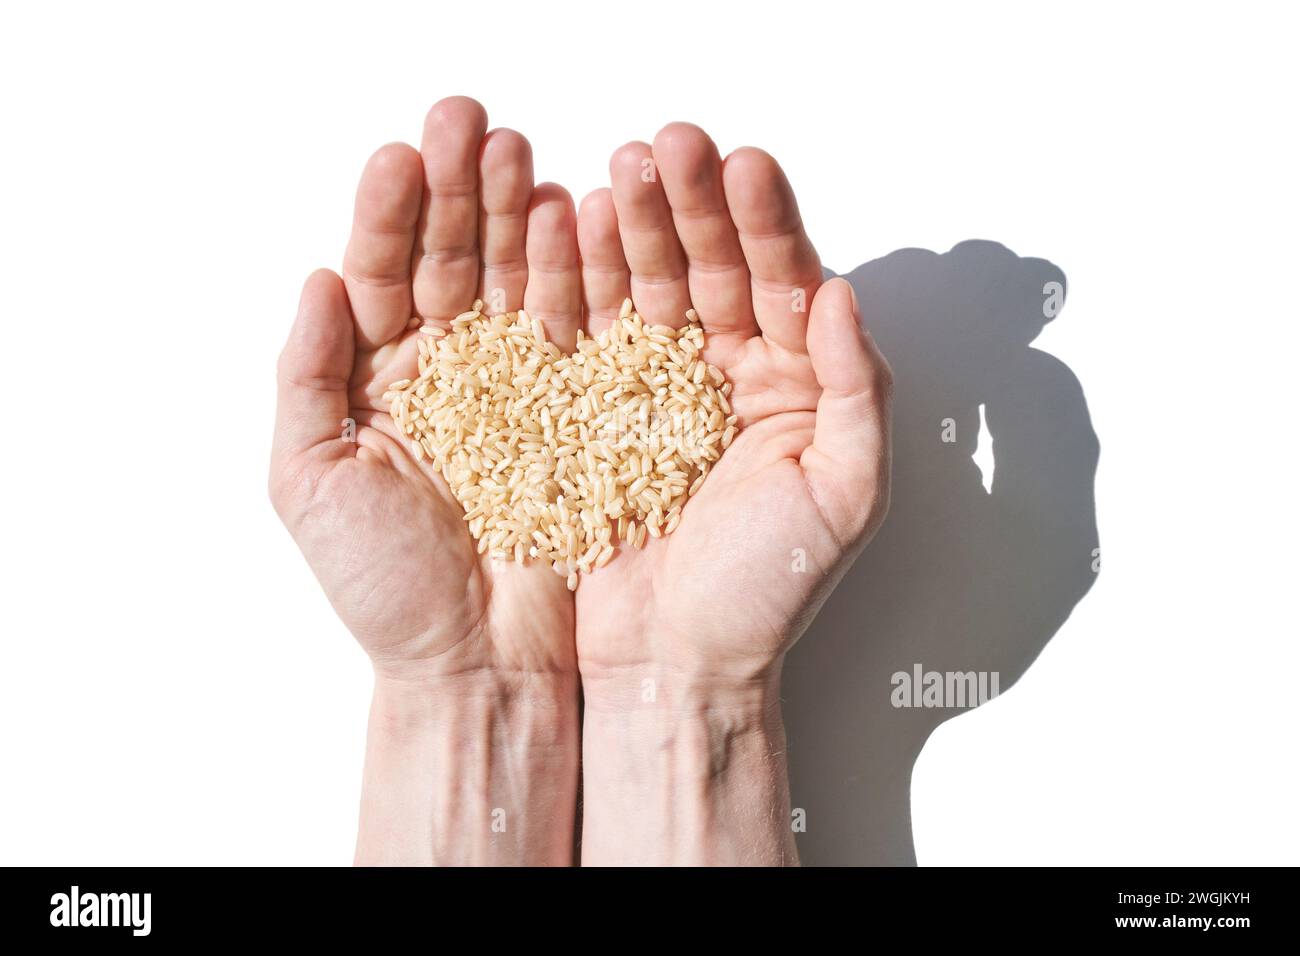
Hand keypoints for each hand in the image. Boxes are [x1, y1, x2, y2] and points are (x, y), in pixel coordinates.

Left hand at [270, 97, 581, 863]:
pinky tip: (579, 223)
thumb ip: (305, 377)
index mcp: (379, 381)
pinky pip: (580, 330)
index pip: (379, 275)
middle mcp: (450, 372)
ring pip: (518, 280)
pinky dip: (580, 277)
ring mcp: (520, 386)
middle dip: (460, 191)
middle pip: (451, 258)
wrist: (482, 666)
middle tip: (470, 125)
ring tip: (524, 158)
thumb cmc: (389, 592)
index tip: (402, 155)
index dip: (389, 213)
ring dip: (520, 216)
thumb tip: (315, 279)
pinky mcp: (582, 409)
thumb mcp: (310, 482)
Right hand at [573, 124, 892, 863]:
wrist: (671, 666)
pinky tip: (566, 233)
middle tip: (668, 148)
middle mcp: (727, 374)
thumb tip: (844, 295)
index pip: (784, 282)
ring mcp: (654, 388)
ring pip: (645, 286)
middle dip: (691, 205)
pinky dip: (575, 282)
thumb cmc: (764, 596)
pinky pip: (585, 332)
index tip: (744, 167)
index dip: (766, 223)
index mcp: (793, 385)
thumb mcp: (843, 496)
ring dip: (631, 227)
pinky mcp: (591, 409)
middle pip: (711, 267)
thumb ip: (857, 392)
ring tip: (615, 173)